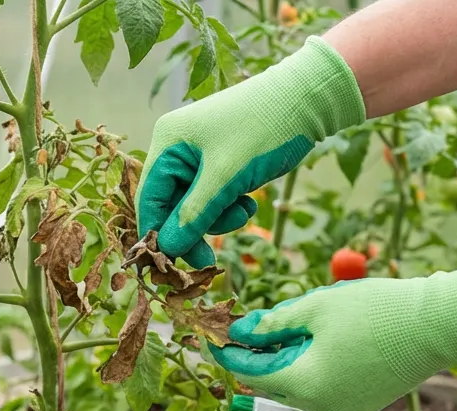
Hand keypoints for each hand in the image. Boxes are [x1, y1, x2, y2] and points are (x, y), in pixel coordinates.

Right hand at [136, 37, 364, 267]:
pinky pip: (214, 198)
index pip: (148, 198)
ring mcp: (200, 156)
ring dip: (217, 218)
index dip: (157, 233)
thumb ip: (194, 214)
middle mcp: (178, 148)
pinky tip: (249, 201)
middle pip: (171, 206)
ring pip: (195, 206)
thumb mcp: (226, 176)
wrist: (308, 99)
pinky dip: (229, 206)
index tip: (170, 265)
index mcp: (167, 142)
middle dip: (194, 227)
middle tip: (208, 258)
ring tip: (244, 211)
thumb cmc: (263, 128)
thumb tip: (167, 249)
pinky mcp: (222, 163)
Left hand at [209, 263, 456, 410]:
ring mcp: (345, 408)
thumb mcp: (315, 308)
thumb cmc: (378, 312)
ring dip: (288, 360)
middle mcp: (322, 407)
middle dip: (260, 355)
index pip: (252, 373)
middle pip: (274, 383)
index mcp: (305, 385)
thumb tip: (243, 330)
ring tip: (292, 326)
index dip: (230, 352)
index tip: (215, 336)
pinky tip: (319, 339)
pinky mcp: (363, 403)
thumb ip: (273, 324)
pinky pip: (324, 388)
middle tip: (252, 325)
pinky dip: (313, 367)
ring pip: (300, 386)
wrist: (439, 325)